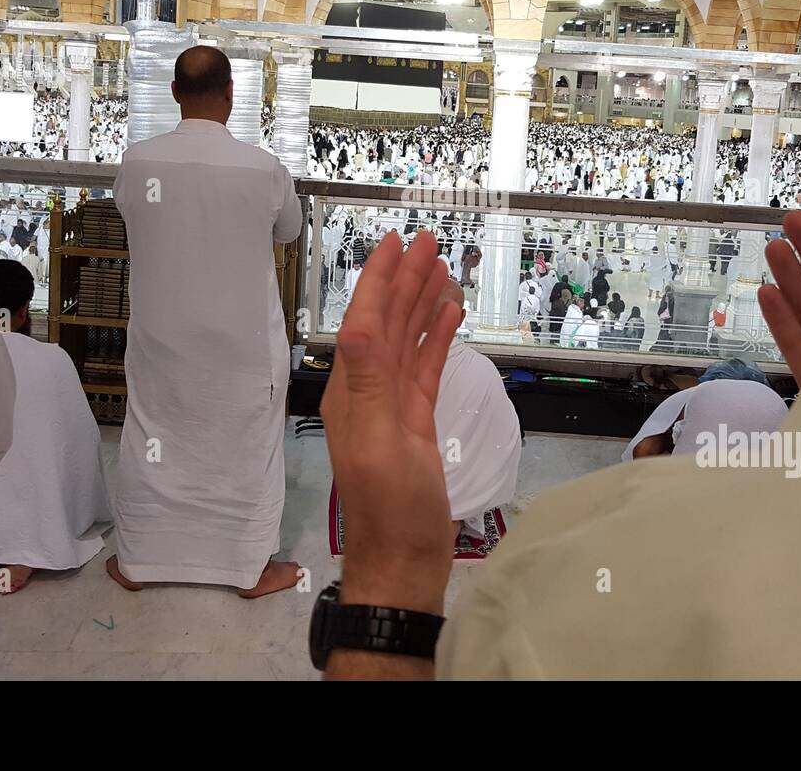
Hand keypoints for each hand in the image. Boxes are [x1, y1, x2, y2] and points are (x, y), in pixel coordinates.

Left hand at [320, 230, 462, 614]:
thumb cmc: (391, 509)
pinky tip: (449, 316)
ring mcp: (392, 406)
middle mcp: (367, 392)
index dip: (379, 280)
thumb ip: (370, 381)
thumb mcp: (380, 442)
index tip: (394, 243)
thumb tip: (355, 324)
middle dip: (404, 280)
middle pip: (386, 323)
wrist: (405, 560)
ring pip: (407, 341)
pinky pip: (425, 368)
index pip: (363, 321)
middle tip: (427, 241)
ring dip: (421, 303)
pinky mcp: (415, 421)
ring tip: (441, 266)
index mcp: (351, 392)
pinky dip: (436, 339)